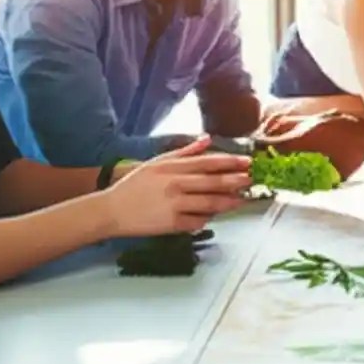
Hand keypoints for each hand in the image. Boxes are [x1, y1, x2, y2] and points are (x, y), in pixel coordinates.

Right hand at [100, 136, 251, 236]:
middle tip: (251, 180)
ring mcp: (175, 205)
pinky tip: (214, 216)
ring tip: (241, 199)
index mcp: (173, 168)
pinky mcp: (172, 224)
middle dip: (236, 181)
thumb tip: (207, 139)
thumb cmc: (135, 186)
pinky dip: (208, 219)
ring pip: (210, 203)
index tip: (248, 162)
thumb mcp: (157, 163)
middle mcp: (176, 185)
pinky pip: (198, 222)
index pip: (209, 163)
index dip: (231, 162)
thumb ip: (185, 152)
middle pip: (214, 182)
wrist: (111, 210)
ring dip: (229, 202)